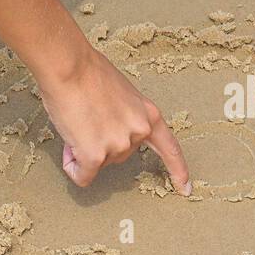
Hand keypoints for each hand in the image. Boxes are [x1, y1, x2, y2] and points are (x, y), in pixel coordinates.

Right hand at [37, 47, 190, 193]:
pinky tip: (69, 146)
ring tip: (75, 122)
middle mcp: (139, 131)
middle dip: (100, 144)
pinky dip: (74, 168)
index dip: (178, 170)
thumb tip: (109, 132)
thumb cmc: (87, 73)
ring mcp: (119, 144)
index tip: (185, 188)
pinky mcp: (96, 154)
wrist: (69, 66)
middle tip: (86, 118)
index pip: (170, 148)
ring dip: (83, 151)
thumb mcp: (122, 94)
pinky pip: (84, 176)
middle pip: (119, 156)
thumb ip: (125, 117)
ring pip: (98, 164)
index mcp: (149, 115)